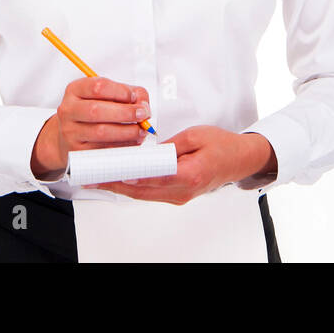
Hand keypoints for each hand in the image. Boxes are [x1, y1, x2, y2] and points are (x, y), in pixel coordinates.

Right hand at [31, 77, 149, 179]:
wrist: (69, 137)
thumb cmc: (92, 112)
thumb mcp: (106, 95)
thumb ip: (128, 93)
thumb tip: (142, 104)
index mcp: (75, 90)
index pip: (98, 86)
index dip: (121, 91)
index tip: (135, 97)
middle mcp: (69, 110)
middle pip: (97, 110)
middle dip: (126, 113)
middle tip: (143, 114)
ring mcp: (71, 132)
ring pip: (101, 132)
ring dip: (127, 132)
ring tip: (141, 130)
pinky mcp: (77, 151)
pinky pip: (103, 149)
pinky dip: (122, 146)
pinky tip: (132, 141)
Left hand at [89, 125, 273, 204]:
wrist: (240, 160)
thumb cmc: (222, 145)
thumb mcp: (195, 135)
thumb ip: (169, 146)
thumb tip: (145, 153)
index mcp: (190, 174)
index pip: (153, 177)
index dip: (129, 174)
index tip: (110, 171)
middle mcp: (183, 191)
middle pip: (143, 190)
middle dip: (115, 183)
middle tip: (93, 177)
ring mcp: (180, 197)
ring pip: (143, 195)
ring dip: (120, 187)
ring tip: (98, 179)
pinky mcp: (177, 196)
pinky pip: (150, 194)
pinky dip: (132, 187)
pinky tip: (118, 181)